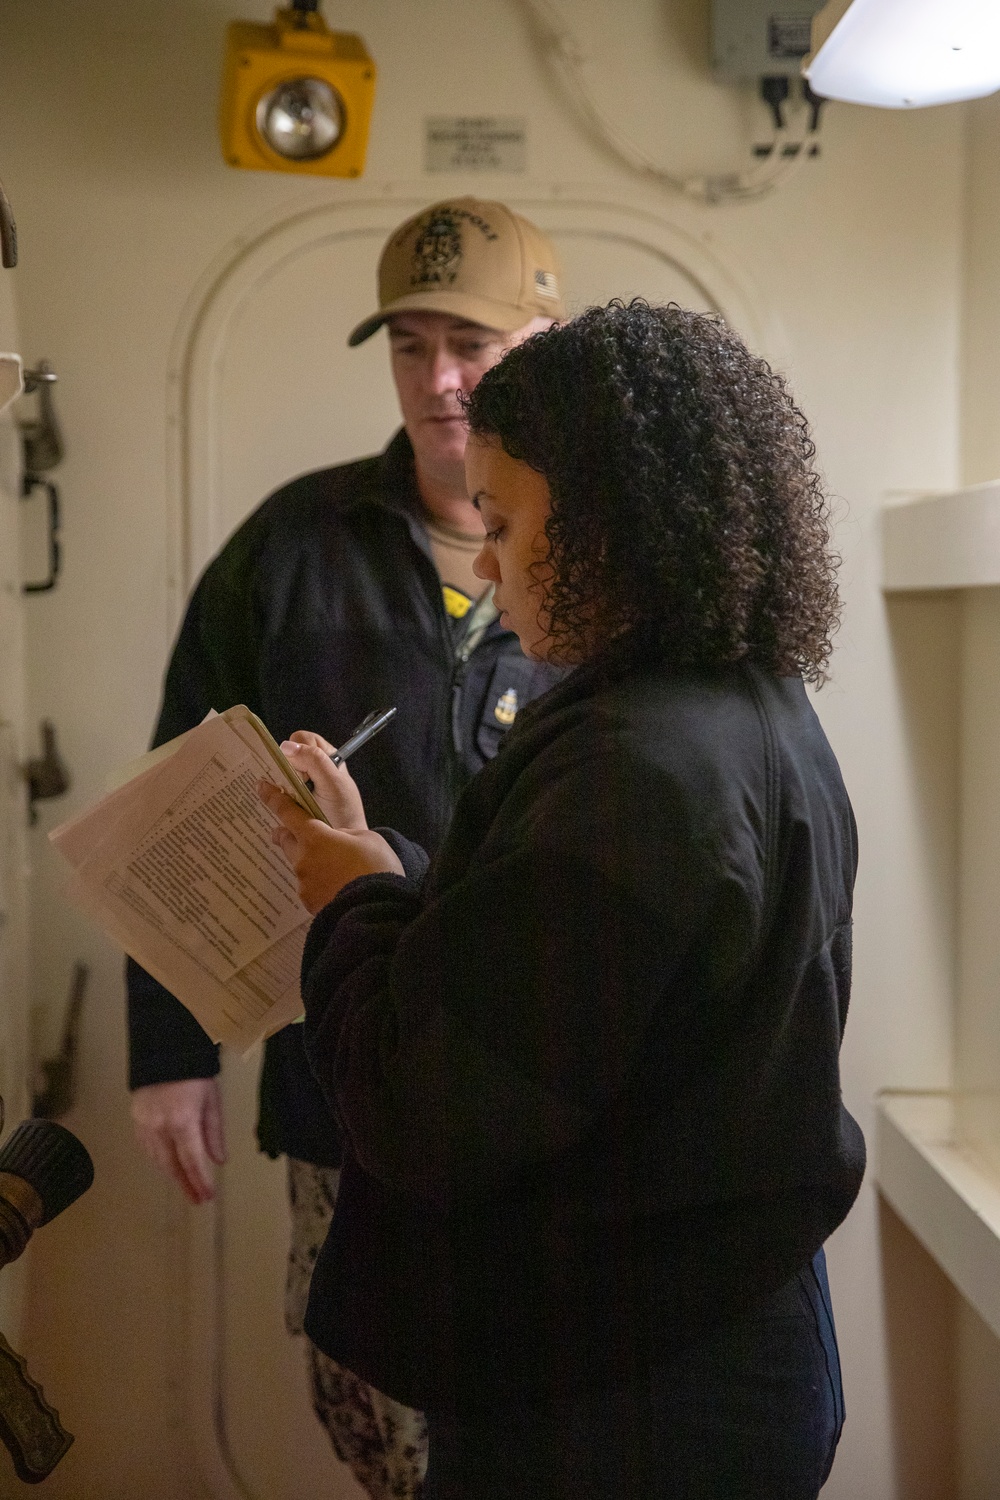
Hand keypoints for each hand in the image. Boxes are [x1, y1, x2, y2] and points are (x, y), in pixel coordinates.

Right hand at [130, 1077, 225, 1204]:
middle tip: (198, 1199)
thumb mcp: (212, 1101)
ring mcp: (145, 1125)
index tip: (207, 1196)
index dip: (200, 1182)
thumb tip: (218, 1161)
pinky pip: (147, 1149)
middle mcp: (160, 1127)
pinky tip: (168, 1166)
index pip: (191, 1161)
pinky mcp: (136, 1121)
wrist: (164, 1054)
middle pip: (172, 1166)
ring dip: (172, 1175)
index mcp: (182, 1121)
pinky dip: (159, 1161)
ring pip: (157, 1160)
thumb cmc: (194, 1074)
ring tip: (186, 1186)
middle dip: (186, 1185)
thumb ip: (214, 1133)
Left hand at [259, 780, 403, 912]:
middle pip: (287, 840)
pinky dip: (320, 883)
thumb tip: (336, 839)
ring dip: (311, 862)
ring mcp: (303, 884)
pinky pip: (310, 887)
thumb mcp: (369, 838)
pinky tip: (338, 887)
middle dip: (290, 833)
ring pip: (301, 865)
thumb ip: (346, 834)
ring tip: (336, 868)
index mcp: (315, 837)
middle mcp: (302, 859)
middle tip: (299, 832)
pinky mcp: (309, 905)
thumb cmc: (374, 868)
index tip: (262, 787)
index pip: (288, 813)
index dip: (274, 798)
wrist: (374, 912)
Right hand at [280, 732, 367, 830]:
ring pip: (282, 772)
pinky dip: (275, 795)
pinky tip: (278, 806)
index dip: (296, 750)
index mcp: (327, 757)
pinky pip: (279, 790)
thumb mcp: (332, 785)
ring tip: (284, 797)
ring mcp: (303, 784)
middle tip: (290, 786)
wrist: (342, 846)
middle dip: (283, 766)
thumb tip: (286, 745)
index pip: (304, 739)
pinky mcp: (294, 800)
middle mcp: (314, 767)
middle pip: (290, 754)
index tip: (298, 772)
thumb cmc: (343, 813)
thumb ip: (315, 762)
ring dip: (278, 782)